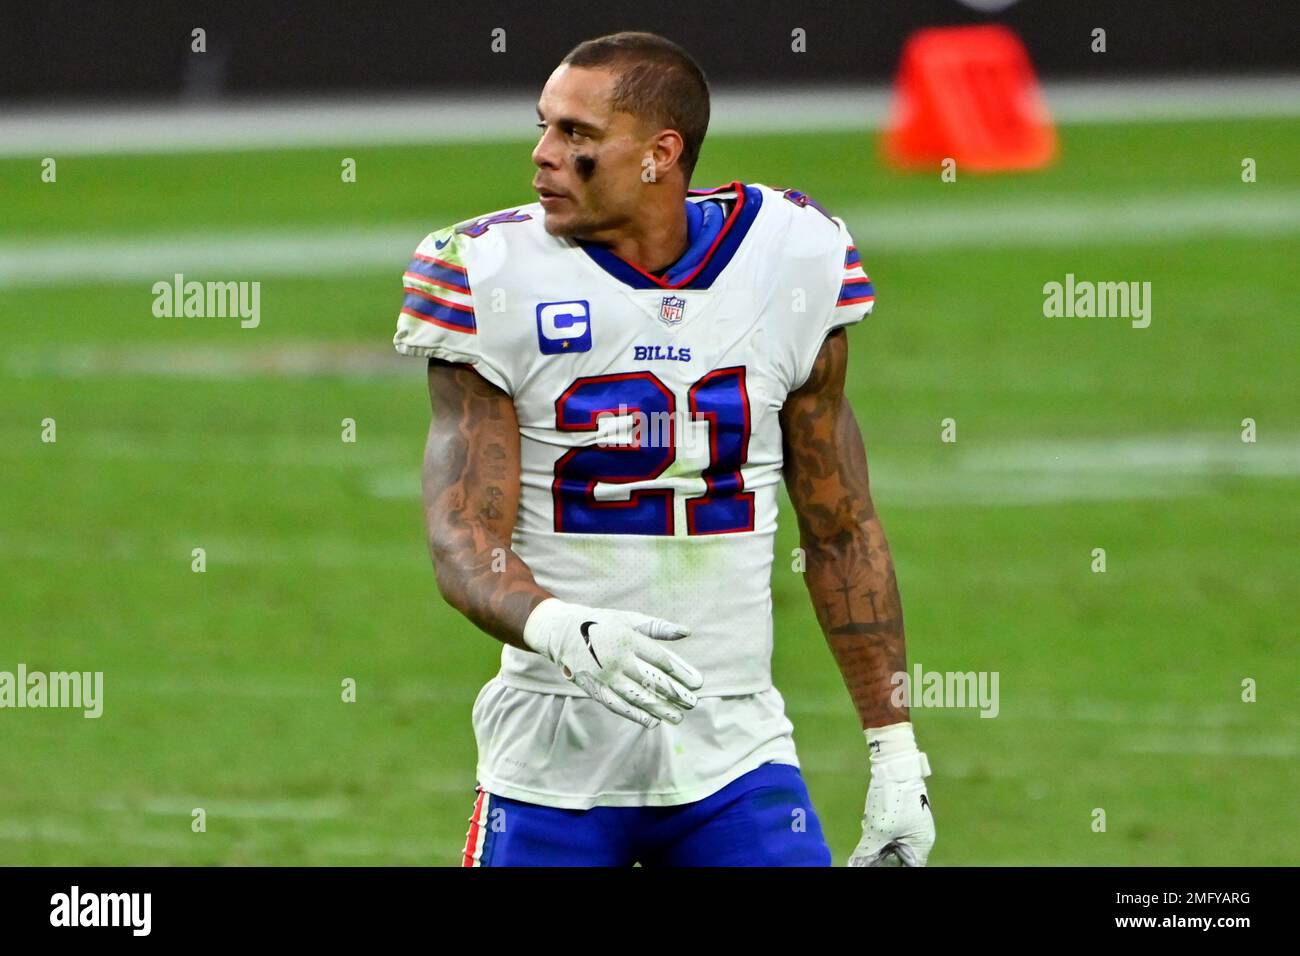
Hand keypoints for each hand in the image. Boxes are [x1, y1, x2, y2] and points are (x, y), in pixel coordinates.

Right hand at [521, 598, 703, 728]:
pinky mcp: (594, 688)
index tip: (698, 683)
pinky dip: (635, 715)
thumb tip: (686, 632)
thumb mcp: (629, 619)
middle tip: (693, 703)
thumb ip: (658, 627)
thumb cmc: (602, 623)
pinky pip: (617, 705)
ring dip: (660, 708)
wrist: (560, 632)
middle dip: (675, 694)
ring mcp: (605, 676)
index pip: (661, 659)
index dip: (681, 672)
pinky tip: (652, 722)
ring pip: (637, 696)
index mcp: (629, 638)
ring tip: (678, 717)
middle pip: (652, 680)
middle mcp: (618, 658)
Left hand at [848, 723, 934, 866]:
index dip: (888, 868)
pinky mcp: (903, 814)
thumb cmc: (891, 798)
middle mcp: (920, 837)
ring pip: (891, 844)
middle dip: (880, 856)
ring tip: (868, 831)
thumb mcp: (877, 829)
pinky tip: (869, 822)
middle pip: (898, 858)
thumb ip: (868, 851)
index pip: (907, 868)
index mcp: (921, 845)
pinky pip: (889, 830)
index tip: (873, 864)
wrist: (894, 765)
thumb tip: (855, 864)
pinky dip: (878, 830)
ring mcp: (912, 824)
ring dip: (877, 843)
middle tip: (864, 853)